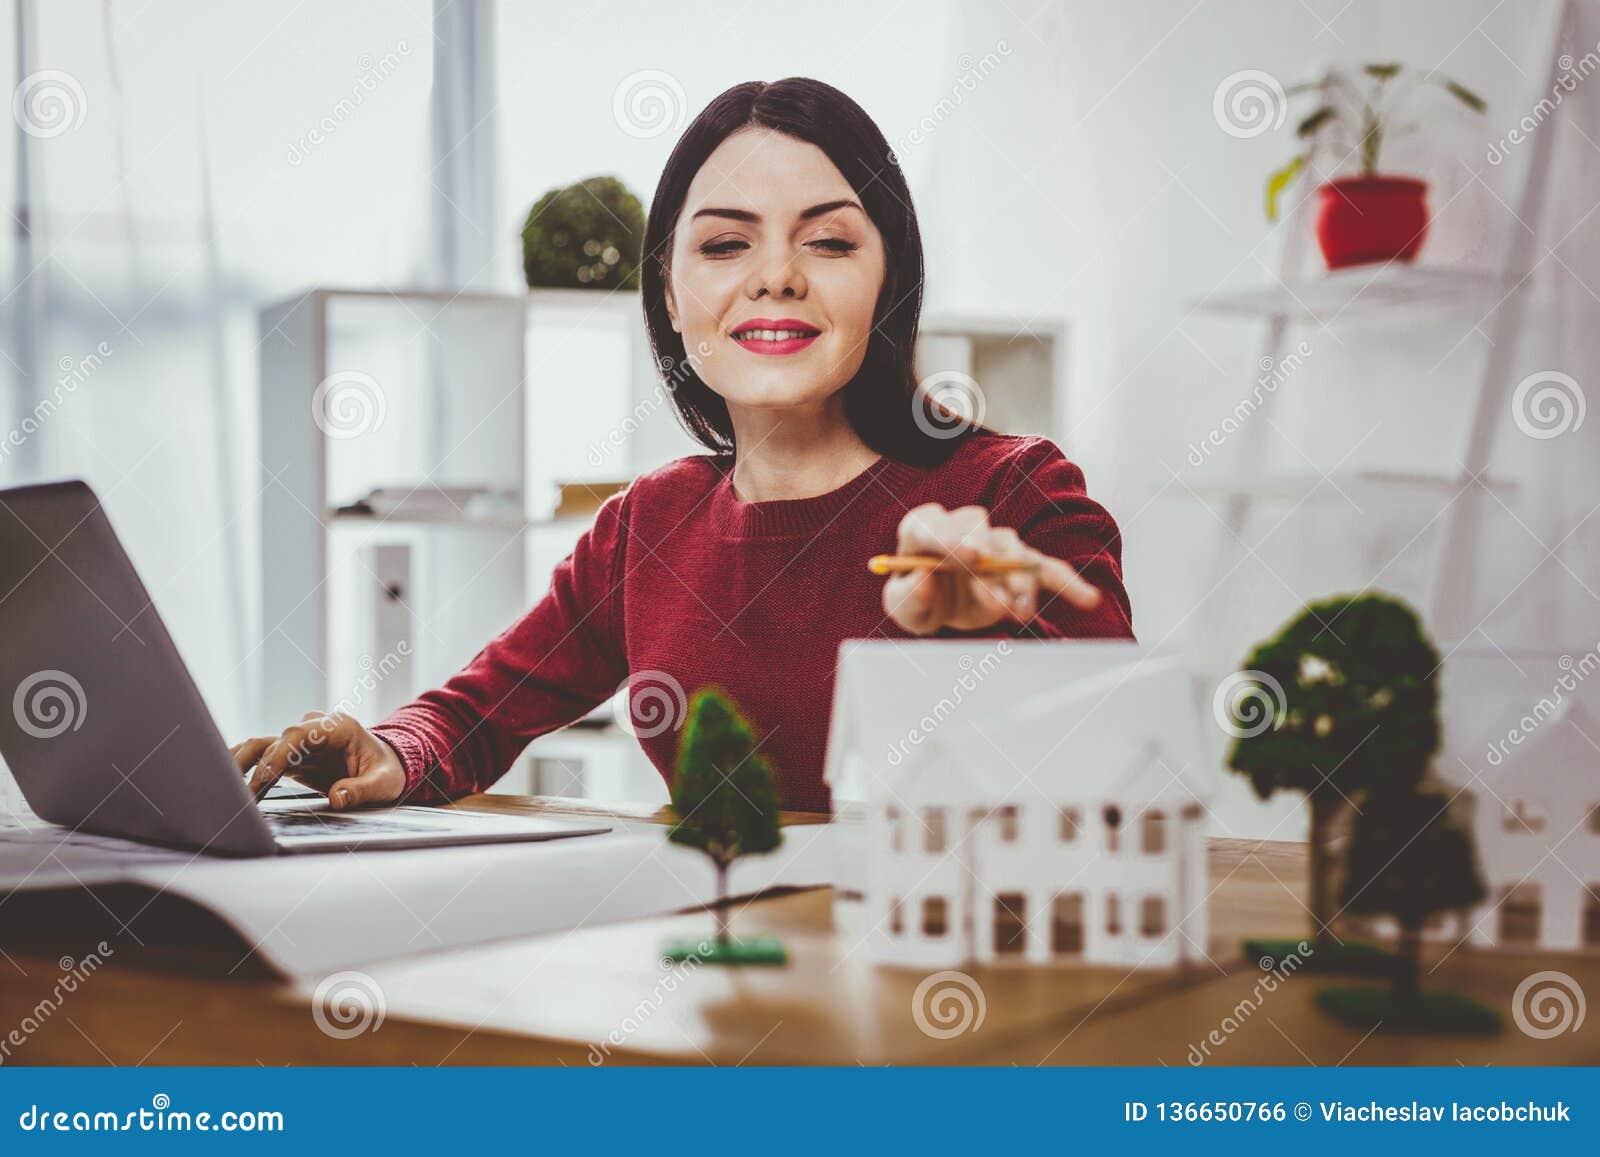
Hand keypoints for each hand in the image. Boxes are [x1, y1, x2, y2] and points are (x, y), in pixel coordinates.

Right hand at [230, 710, 405, 809]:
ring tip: (222, 788)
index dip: (279, 754)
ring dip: (241, 764)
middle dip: (253, 764)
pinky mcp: (291, 758)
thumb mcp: (385, 782)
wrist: (386, 765)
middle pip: (274, 739)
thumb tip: (337, 798)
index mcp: (337, 726)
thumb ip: (362, 789)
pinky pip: (262, 759)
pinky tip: (227, 784)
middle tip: (240, 793)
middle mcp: (314, 729)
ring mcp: (301, 743)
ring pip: (261, 746)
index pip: (299, 733)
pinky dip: (245, 769)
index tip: (264, 779)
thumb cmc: (387, 770)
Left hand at [882, 503, 1101, 635]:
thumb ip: (907, 595)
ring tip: (1020, 611)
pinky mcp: (1019, 562)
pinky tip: (1088, 599)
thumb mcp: (900, 604)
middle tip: (996, 599)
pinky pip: (1046, 568)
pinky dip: (1067, 583)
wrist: (937, 600)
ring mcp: (994, 541)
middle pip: (979, 536)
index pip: (934, 526)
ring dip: (1020, 582)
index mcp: (922, 528)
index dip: (953, 539)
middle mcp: (961, 526)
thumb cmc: (915, 596)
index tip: (972, 555)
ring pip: (1012, 553)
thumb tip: (925, 579)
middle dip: (991, 568)